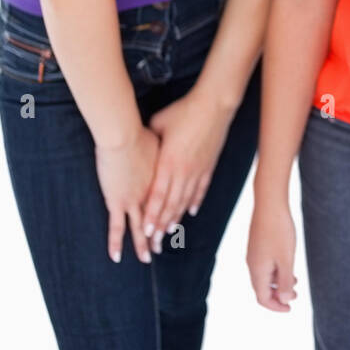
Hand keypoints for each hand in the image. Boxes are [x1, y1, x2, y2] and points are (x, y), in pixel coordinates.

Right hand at [95, 128, 159, 264]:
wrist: (124, 135)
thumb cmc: (138, 131)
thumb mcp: (156, 136)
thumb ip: (159, 144)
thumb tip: (162, 139)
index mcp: (162, 178)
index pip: (167, 201)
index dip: (169, 213)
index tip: (172, 224)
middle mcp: (152, 194)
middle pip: (158, 218)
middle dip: (160, 233)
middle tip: (162, 247)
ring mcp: (135, 200)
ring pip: (141, 227)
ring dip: (143, 244)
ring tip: (147, 258)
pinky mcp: (118, 201)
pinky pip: (116, 227)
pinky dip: (115, 243)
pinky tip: (116, 257)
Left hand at [141, 86, 234, 247]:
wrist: (213, 106)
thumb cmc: (183, 111)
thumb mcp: (158, 124)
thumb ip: (148, 141)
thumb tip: (137, 146)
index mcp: (168, 162)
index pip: (157, 195)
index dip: (151, 215)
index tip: (146, 232)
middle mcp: (183, 171)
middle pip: (171, 205)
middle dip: (162, 226)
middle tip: (155, 244)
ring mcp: (197, 170)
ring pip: (185, 200)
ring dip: (177, 218)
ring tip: (170, 233)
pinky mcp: (208, 166)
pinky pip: (200, 189)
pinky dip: (195, 202)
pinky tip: (191, 212)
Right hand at [247, 197, 297, 310]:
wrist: (270, 203)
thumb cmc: (279, 231)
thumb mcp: (286, 259)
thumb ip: (285, 282)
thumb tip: (284, 300)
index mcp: (257, 270)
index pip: (262, 298)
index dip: (276, 306)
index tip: (290, 308)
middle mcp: (252, 264)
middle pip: (262, 289)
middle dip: (278, 295)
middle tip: (296, 295)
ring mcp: (253, 254)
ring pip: (264, 276)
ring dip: (278, 282)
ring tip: (295, 280)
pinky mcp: (257, 245)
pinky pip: (265, 265)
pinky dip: (276, 271)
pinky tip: (287, 264)